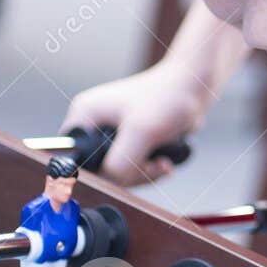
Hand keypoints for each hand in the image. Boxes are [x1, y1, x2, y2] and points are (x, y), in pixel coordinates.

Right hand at [62, 60, 212, 185]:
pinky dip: (148, 169)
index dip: (95, 172)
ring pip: (116, 171)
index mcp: (85, 115)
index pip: (73, 157)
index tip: (122, 174)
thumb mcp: (142, 132)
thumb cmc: (167, 98)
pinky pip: (131, 166)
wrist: (193, 86)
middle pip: (97, 169)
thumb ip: (121, 161)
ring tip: (163, 164)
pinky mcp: (129, 139)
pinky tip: (164, 162)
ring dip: (142, 174)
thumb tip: (113, 180)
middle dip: (127, 175)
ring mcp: (111, 132)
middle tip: (153, 166)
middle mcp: (94, 123)